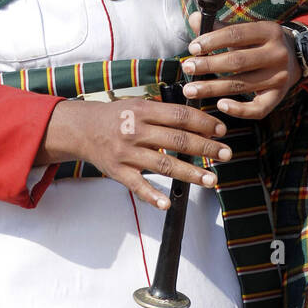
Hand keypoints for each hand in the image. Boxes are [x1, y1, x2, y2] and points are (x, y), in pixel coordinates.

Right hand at [37, 97, 231, 208]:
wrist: (82, 129)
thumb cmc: (116, 116)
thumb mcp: (138, 104)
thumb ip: (164, 111)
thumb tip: (198, 120)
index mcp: (143, 110)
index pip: (180, 116)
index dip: (203, 123)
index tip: (221, 130)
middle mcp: (136, 130)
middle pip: (177, 140)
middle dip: (205, 148)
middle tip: (226, 154)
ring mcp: (127, 153)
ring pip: (163, 165)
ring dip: (190, 174)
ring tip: (211, 180)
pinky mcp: (118, 171)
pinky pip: (138, 186)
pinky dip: (152, 196)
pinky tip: (168, 204)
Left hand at [181, 13, 307, 119]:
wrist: (296, 57)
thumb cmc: (261, 42)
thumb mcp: (247, 30)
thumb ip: (220, 27)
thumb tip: (194, 18)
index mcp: (269, 31)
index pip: (236, 34)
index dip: (212, 40)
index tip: (193, 48)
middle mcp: (277, 54)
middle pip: (237, 61)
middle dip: (208, 65)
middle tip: (187, 67)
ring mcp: (280, 77)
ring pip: (242, 85)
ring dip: (212, 88)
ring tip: (190, 90)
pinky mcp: (279, 96)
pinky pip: (258, 109)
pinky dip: (239, 110)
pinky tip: (220, 105)